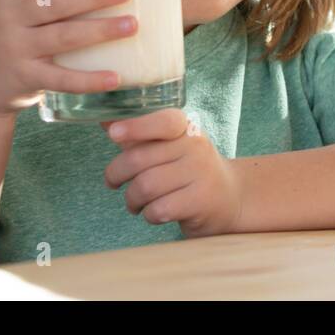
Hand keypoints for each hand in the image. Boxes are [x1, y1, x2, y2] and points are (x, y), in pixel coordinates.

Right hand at [0, 0, 138, 118]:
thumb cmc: (6, 35)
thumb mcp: (10, 10)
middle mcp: (8, 21)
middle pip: (54, 4)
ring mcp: (16, 51)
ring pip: (63, 38)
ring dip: (100, 31)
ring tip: (132, 25)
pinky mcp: (26, 79)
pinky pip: (62, 80)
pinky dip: (90, 80)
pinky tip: (116, 77)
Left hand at [101, 108, 242, 238]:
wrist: (230, 197)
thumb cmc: (188, 170)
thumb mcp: (169, 147)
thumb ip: (139, 135)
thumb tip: (104, 119)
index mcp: (186, 128)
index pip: (164, 121)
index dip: (135, 126)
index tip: (113, 134)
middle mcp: (196, 146)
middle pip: (139, 159)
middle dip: (116, 174)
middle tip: (113, 183)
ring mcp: (201, 173)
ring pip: (145, 187)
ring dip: (131, 200)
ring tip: (135, 203)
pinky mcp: (201, 201)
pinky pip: (159, 209)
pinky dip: (149, 215)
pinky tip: (155, 212)